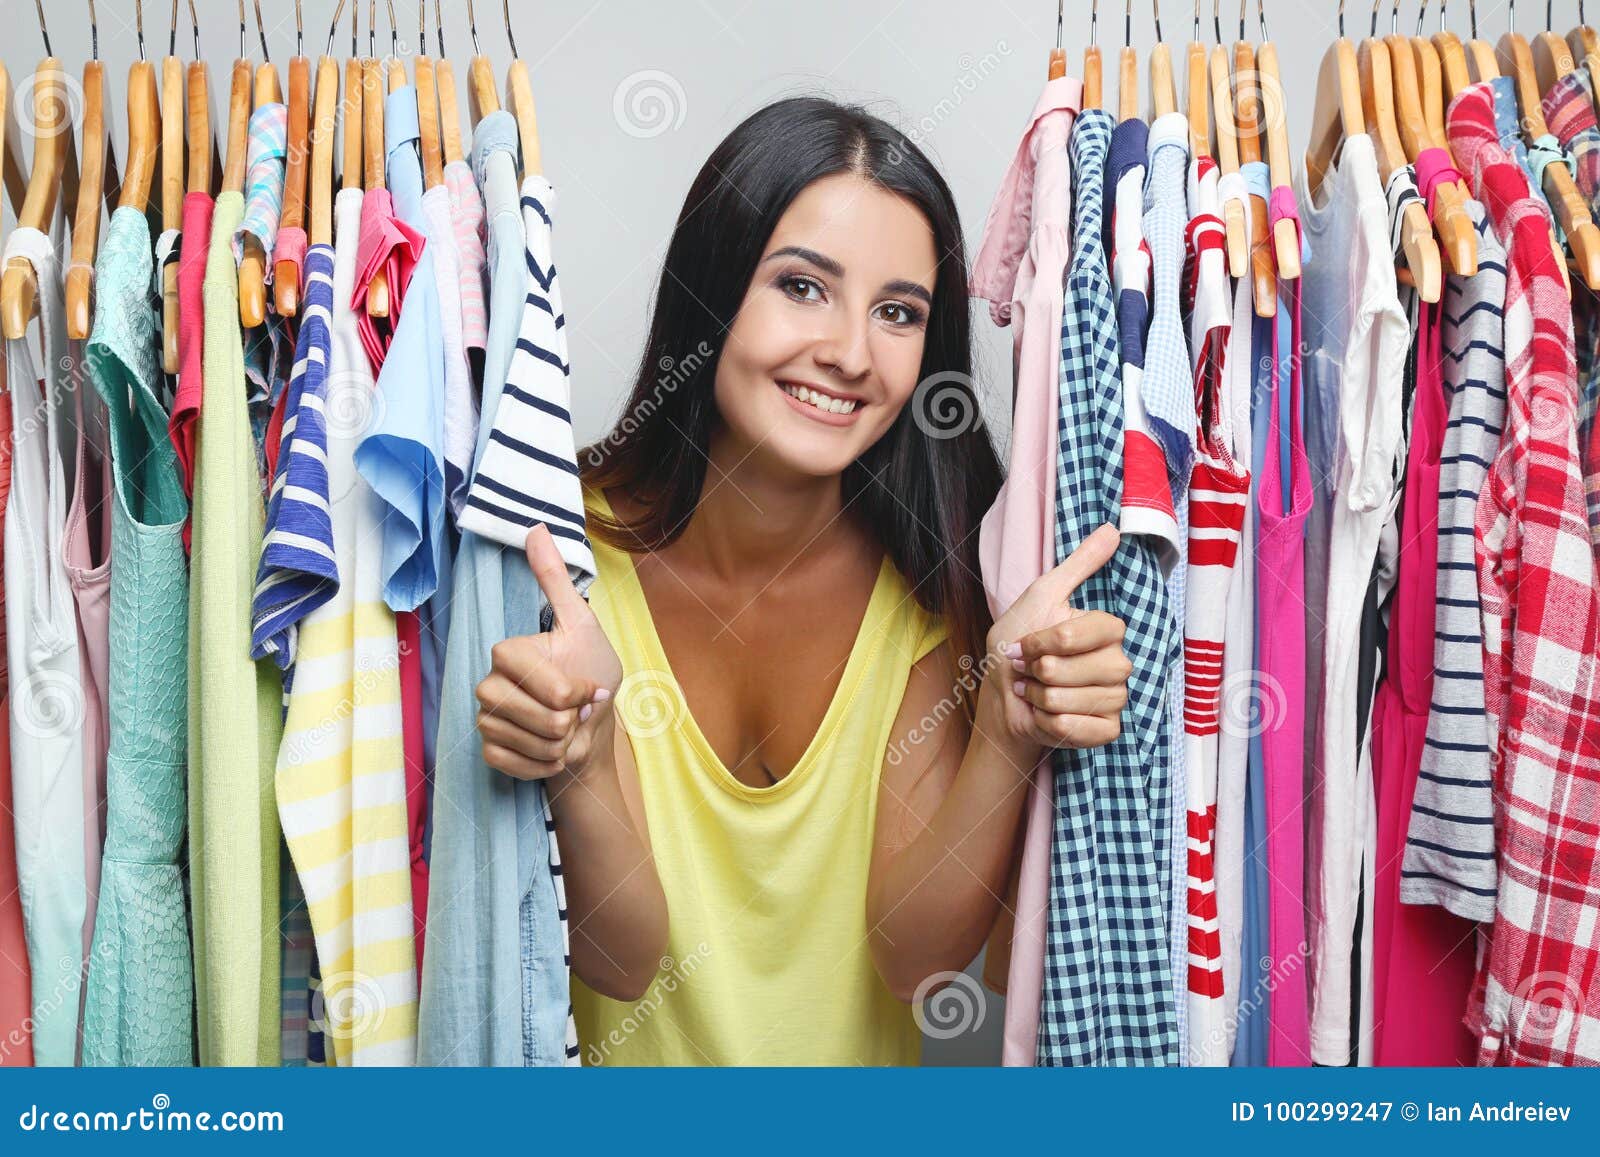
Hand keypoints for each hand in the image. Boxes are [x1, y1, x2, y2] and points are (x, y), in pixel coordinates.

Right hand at [475, 524, 623, 780]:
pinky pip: (510, 762)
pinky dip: (543, 764)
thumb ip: (556, 579)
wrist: (591, 734)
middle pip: (527, 710)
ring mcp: (485, 719)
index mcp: (509, 652)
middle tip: (575, 714)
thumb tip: (537, 526)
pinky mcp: (489, 752)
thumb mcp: (582, 624)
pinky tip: (552, 754)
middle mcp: (489, 683)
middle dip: (566, 720)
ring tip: (566, 733)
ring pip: (522, 739)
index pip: (523, 668)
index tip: (585, 690)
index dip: (563, 687)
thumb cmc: (591, 675)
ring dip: (559, 744)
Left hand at [980, 524, 1131, 753]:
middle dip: (1047, 671)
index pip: (1096, 631)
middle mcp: (1118, 662)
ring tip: (1033, 692)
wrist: (999, 701)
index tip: (1026, 644)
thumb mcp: (1039, 598)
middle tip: (1029, 671)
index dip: (1052, 641)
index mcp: (1105, 630)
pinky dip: (1054, 724)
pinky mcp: (1107, 730)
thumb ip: (1077, 566)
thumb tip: (1112, 529)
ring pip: (1090, 699)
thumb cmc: (1014, 648)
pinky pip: (1088, 728)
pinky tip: (1043, 716)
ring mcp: (1116, 698)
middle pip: (1098, 667)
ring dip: (1045, 698)